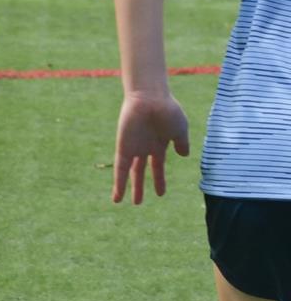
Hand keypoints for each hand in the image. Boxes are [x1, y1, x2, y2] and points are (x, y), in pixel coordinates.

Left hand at [113, 90, 188, 204]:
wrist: (151, 98)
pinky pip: (120, 169)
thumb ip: (182, 143)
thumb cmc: (167, 110)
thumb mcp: (180, 130)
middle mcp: (144, 147)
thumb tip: (184, 155)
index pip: (157, 166)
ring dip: (128, 188)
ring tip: (125, 202)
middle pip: (141, 171)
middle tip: (139, 202)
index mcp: (159, 144)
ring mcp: (133, 147)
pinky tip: (117, 195)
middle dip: (140, 186)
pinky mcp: (123, 147)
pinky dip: (119, 182)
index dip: (159, 180)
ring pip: (129, 172)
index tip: (160, 193)